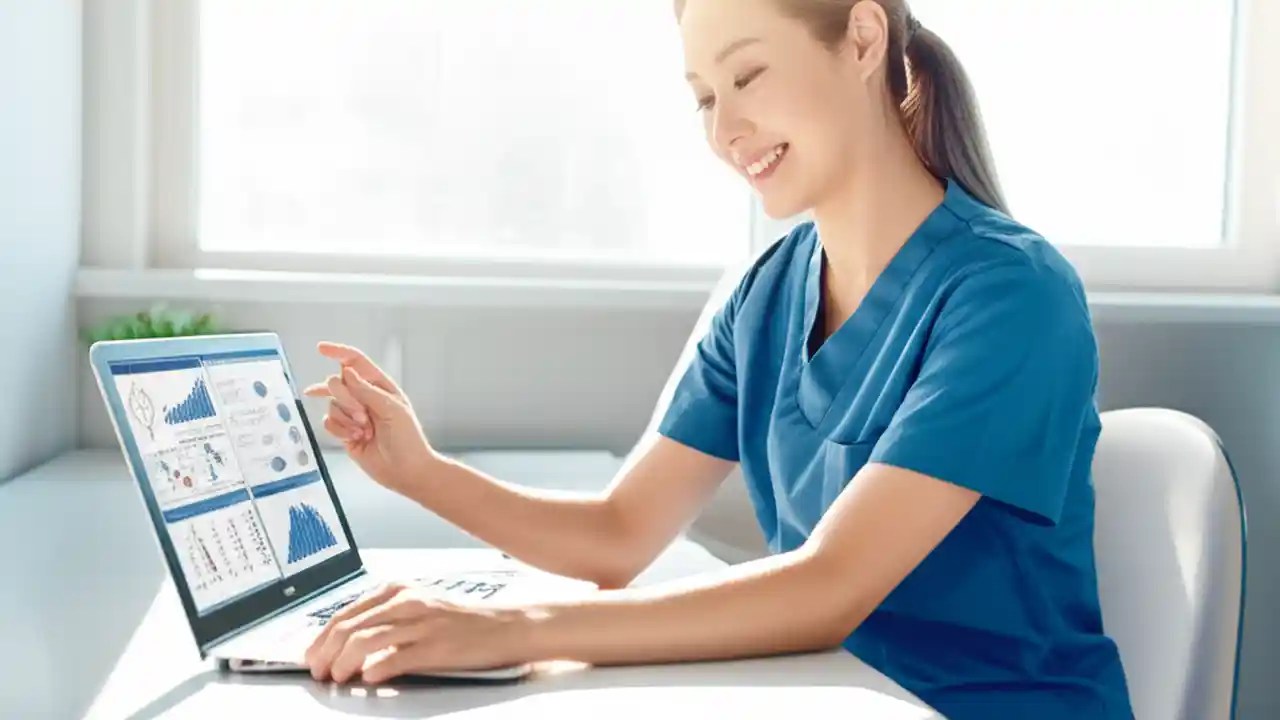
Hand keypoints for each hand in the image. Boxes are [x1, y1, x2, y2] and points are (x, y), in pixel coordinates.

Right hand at [303, 342, 436, 495]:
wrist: (406, 471)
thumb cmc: (408, 439)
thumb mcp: (391, 409)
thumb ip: (366, 390)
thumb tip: (346, 372)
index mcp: (380, 386)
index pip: (355, 362)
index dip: (338, 352)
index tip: (320, 348)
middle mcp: (364, 397)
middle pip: (337, 382)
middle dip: (346, 399)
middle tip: (364, 417)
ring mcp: (353, 414)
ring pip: (331, 404)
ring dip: (346, 419)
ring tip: (365, 431)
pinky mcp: (345, 431)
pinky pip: (328, 422)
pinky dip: (339, 430)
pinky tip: (356, 438)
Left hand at [304, 583, 535, 683]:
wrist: (504, 628)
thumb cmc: (460, 623)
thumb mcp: (418, 610)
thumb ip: (385, 621)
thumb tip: (346, 645)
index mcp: (398, 591)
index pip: (346, 612)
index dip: (322, 638)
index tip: (312, 656)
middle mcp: (407, 602)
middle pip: (350, 626)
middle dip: (326, 652)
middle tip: (319, 671)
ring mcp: (422, 623)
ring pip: (366, 640)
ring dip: (344, 663)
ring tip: (338, 677)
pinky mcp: (436, 646)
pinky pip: (395, 657)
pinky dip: (375, 670)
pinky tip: (369, 679)